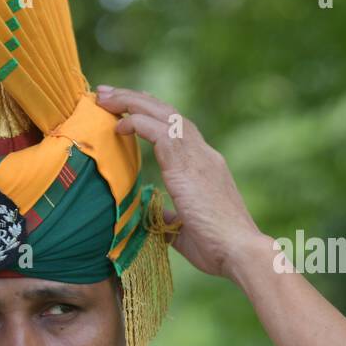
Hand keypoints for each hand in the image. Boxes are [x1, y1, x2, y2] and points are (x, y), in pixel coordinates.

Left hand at [95, 86, 264, 279]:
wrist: (240, 251)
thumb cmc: (218, 249)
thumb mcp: (186, 230)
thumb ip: (170, 219)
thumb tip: (155, 217)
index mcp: (206, 167)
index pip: (178, 130)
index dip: (151, 116)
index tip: (126, 112)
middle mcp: (204, 155)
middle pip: (168, 113)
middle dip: (135, 100)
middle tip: (106, 94)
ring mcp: (198, 156)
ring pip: (163, 114)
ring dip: (131, 102)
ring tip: (104, 97)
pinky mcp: (188, 165)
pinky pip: (160, 130)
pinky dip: (138, 122)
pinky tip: (120, 124)